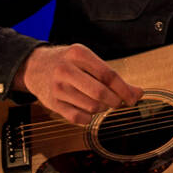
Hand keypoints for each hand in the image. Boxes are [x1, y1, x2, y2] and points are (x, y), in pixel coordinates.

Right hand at [14, 43, 143, 125]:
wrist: (34, 67)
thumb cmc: (69, 63)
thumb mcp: (88, 61)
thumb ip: (112, 76)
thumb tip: (138, 93)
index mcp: (78, 54)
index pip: (108, 75)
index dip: (124, 89)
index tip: (134, 98)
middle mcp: (66, 70)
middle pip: (100, 92)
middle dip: (115, 101)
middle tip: (118, 102)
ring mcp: (57, 88)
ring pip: (91, 107)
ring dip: (103, 108)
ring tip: (102, 103)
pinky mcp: (52, 103)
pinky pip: (79, 118)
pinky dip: (89, 118)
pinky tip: (89, 110)